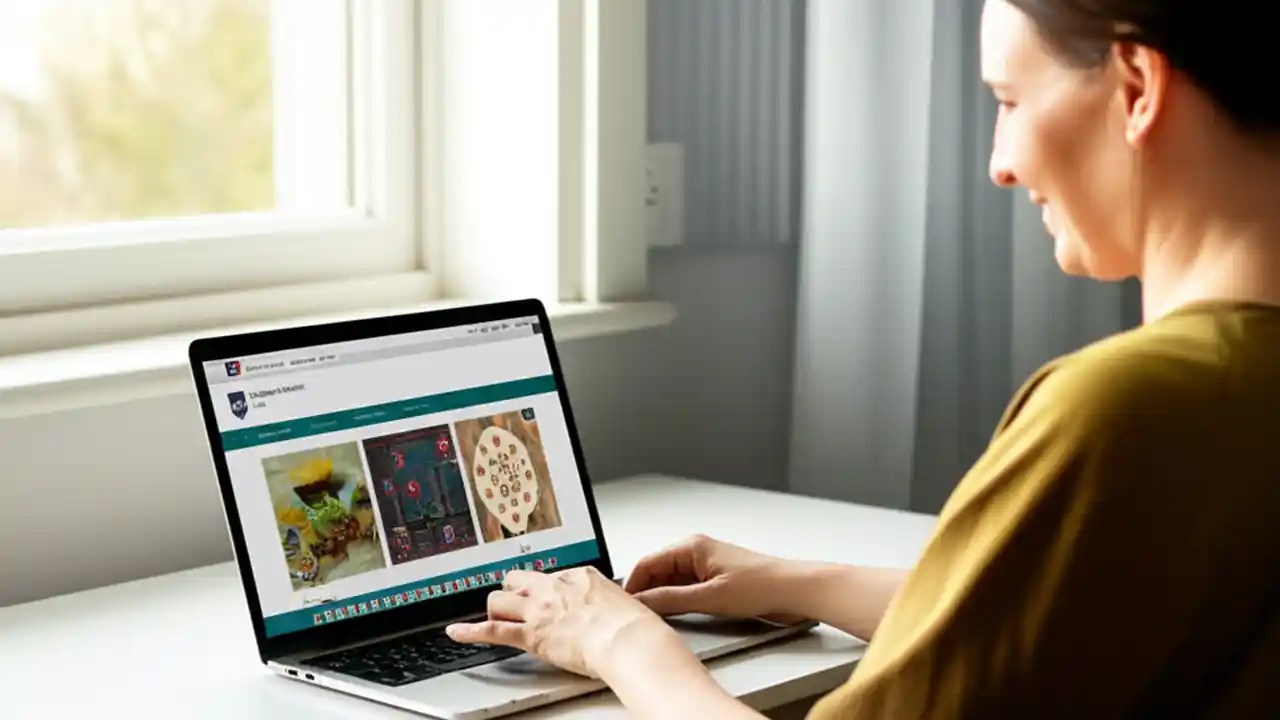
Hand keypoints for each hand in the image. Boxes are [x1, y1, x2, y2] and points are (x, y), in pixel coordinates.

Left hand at [446, 566, 678, 678]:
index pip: (548, 576)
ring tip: (498, 620)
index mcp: (578, 576)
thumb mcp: (620, 601)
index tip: (541, 597)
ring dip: (497, 611)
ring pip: (499, 600)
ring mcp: (539, 610)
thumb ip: (605, 601)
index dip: (542, 590)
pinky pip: (492, 631)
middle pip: (517, 580)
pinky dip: (470, 632)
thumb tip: (610, 606)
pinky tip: (458, 632)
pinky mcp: (531, 634)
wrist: (626, 639)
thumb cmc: (630, 625)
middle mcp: (553, 587)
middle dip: (512, 593)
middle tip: (516, 605)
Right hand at [624, 535, 806, 624]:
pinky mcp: (713, 582)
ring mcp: (704, 568)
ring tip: (650, 618)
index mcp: (691, 547)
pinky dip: (675, 602)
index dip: (632, 585)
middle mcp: (695, 553)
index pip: (648, 563)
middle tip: (632, 615)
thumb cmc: (761, 585)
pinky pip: (683, 590)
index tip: (622, 605)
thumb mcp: (710, 597)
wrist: (793, 590)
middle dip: (644, 592)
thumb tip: (644, 603)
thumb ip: (672, 600)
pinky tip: (672, 616)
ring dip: (660, 598)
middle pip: (656, 573)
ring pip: (669, 583)